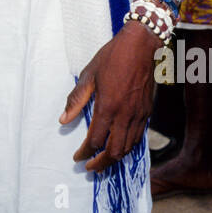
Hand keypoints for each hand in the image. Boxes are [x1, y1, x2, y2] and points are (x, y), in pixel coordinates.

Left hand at [60, 22, 159, 173]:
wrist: (141, 45)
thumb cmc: (112, 57)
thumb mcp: (89, 75)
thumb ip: (76, 99)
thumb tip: (63, 119)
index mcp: (108, 107)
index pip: (95, 140)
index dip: (85, 152)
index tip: (78, 157)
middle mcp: (125, 115)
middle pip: (114, 151)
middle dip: (101, 163)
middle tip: (90, 167)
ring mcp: (139, 115)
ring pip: (128, 147)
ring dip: (115, 158)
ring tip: (104, 162)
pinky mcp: (148, 112)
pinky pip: (138, 137)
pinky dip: (128, 146)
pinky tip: (120, 146)